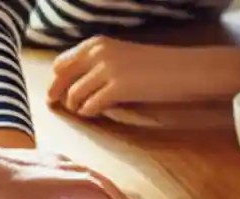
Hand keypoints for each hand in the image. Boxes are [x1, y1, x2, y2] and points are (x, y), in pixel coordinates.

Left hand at [48, 39, 239, 116]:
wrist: (185, 69)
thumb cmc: (158, 67)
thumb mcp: (124, 58)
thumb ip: (101, 65)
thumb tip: (80, 83)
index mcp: (98, 43)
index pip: (63, 61)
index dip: (57, 78)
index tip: (55, 90)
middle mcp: (98, 53)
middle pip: (62, 77)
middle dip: (56, 92)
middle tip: (54, 105)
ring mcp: (107, 69)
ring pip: (74, 94)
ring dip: (75, 106)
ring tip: (81, 112)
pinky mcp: (117, 88)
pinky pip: (90, 105)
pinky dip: (88, 112)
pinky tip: (93, 115)